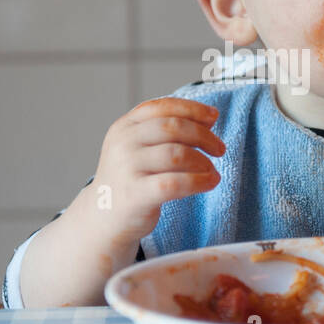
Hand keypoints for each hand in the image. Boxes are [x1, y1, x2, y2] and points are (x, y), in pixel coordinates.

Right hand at [87, 98, 224, 244]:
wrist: (104, 217)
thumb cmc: (131, 179)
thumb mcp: (140, 148)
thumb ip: (168, 131)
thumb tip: (209, 118)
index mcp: (124, 126)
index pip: (162, 107)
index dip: (192, 109)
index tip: (214, 116)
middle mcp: (123, 143)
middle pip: (173, 127)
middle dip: (203, 136)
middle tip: (219, 148)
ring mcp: (127, 168)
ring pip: (177, 154)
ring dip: (203, 161)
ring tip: (212, 171)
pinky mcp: (135, 194)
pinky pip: (175, 183)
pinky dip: (198, 181)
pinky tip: (209, 183)